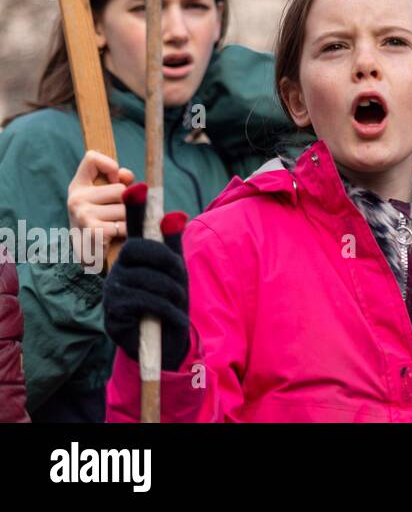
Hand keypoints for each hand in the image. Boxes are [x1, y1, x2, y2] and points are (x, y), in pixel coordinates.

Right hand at [67, 150, 132, 267]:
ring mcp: (83, 215)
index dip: (110, 165)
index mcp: (78, 186)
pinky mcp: (93, 231)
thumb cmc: (103, 222)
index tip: (115, 179)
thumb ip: (119, 180)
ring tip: (118, 228)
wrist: (89, 258)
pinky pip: (126, 225)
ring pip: (127, 208)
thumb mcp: (105, 197)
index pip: (91, 158)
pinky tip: (118, 237)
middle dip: (128, 202)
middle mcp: (76, 198)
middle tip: (118, 215)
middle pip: (121, 189)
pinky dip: (129, 232)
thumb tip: (126, 176)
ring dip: (130, 219)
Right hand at [102, 221, 190, 371]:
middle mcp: (118, 267)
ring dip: (171, 291)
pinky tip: (173, 317)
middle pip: (139, 248)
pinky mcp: (112, 312)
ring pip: (146, 277)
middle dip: (166, 261)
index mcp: (134, 254)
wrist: (164, 343)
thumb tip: (176, 213)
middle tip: (180, 277)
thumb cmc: (170, 300)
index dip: (135, 207)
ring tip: (179, 303)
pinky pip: (144, 301)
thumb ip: (174, 244)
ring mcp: (112, 289)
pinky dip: (166, 309)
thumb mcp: (177, 271)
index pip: (133, 226)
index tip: (138, 185)